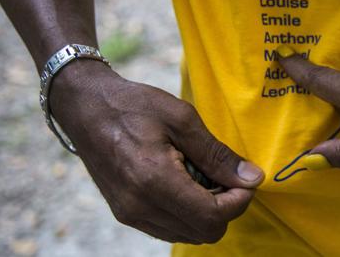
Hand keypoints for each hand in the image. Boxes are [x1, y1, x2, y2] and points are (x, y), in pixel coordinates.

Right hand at [49, 61, 264, 243]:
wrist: (86, 107)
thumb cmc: (136, 105)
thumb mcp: (183, 119)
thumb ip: (217, 154)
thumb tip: (252, 178)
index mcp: (154, 180)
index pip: (212, 218)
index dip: (238, 201)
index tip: (244, 178)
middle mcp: (139, 206)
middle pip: (204, 233)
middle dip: (225, 207)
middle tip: (224, 174)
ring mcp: (129, 214)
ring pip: (188, 234)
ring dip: (206, 211)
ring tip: (202, 174)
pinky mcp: (125, 214)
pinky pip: (169, 228)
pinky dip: (187, 212)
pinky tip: (185, 182)